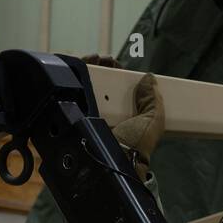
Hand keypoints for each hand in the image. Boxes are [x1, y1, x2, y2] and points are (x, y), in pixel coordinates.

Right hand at [83, 55, 163, 182]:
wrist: (113, 163)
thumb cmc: (135, 145)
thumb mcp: (152, 121)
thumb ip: (153, 100)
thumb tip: (148, 78)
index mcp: (123, 115)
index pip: (118, 89)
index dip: (117, 74)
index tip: (115, 64)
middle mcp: (104, 114)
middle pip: (101, 85)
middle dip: (101, 68)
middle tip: (103, 60)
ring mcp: (88, 115)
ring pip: (84, 87)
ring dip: (88, 68)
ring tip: (93, 59)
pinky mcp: (72, 116)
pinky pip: (69, 93)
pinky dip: (72, 76)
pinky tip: (80, 65)